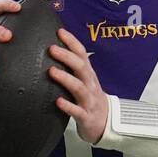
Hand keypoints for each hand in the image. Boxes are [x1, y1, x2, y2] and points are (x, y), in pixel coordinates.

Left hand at [48, 27, 108, 143]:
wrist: (106, 124)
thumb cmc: (90, 100)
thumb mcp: (85, 81)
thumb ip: (73, 68)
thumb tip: (54, 51)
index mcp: (89, 75)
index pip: (82, 54)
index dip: (72, 42)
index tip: (59, 32)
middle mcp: (90, 85)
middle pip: (81, 67)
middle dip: (67, 57)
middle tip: (51, 49)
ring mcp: (89, 101)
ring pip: (79, 87)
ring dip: (65, 78)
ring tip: (51, 71)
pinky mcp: (86, 117)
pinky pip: (77, 111)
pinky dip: (68, 106)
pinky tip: (58, 101)